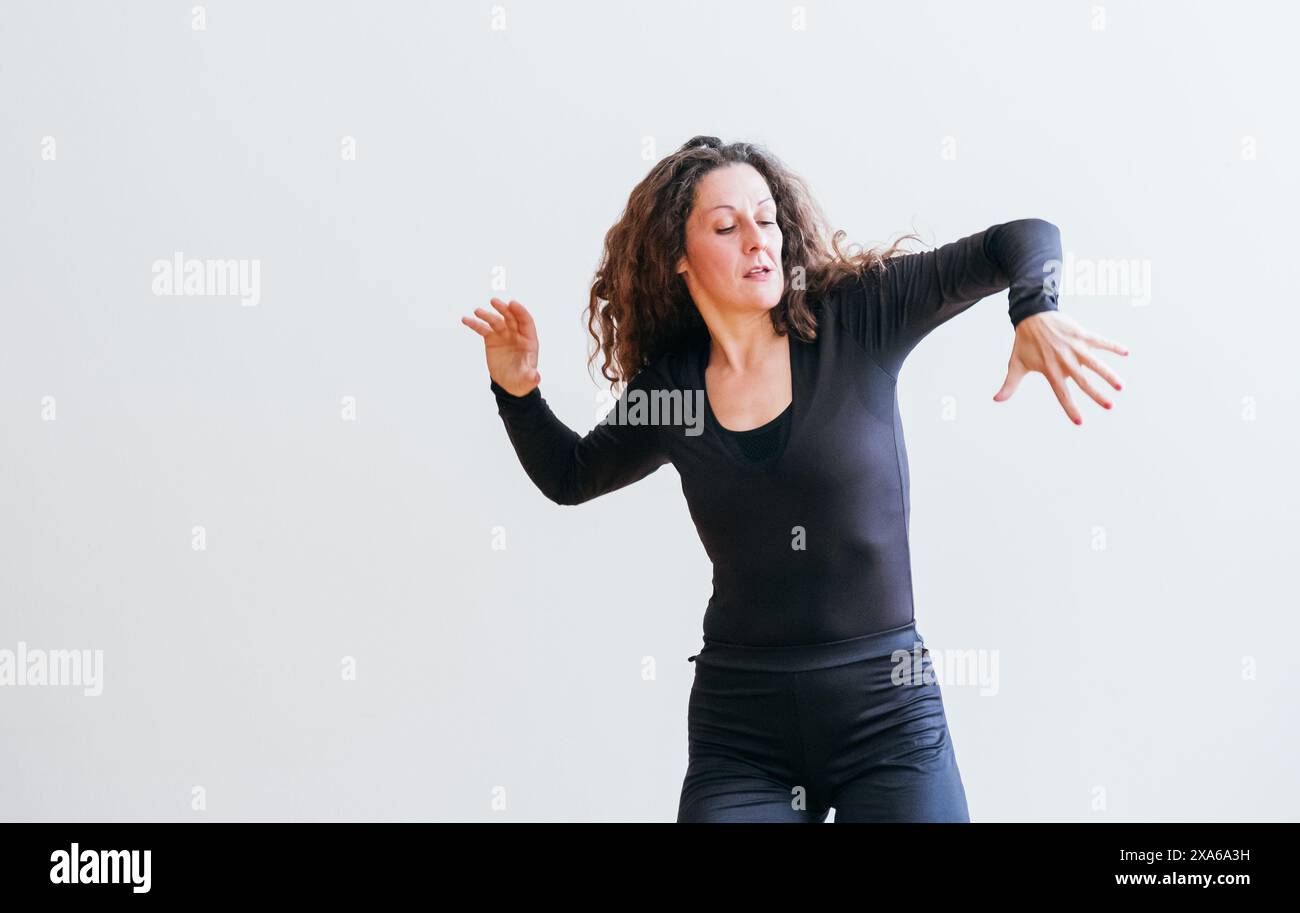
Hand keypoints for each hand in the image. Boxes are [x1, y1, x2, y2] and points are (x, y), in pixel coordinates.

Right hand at [461, 297, 541, 396]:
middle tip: (494, 301)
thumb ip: (531, 377)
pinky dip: (475, 324)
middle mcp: (516, 334)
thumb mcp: (527, 380)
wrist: (508, 383)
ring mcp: (503, 335)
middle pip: (510, 317)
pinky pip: (483, 329)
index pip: (526, 322)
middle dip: (503, 309)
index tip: (512, 304)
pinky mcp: (492, 339)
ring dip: (487, 315)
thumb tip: (535, 377)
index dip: (520, 312)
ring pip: (496, 321)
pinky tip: (466, 320)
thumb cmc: (521, 379)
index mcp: (529, 340)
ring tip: (477, 311)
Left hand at [993, 310, 1128, 424]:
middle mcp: (1064, 360)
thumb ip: (1009, 384)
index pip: (1062, 394)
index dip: (1070, 409)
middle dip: (1096, 395)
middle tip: (1109, 406)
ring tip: (1120, 386)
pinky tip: (1126, 352)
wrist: (1031, 315)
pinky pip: (1100, 341)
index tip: (1079, 422)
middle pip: (1083, 381)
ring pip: (1095, 363)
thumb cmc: (1024, 343)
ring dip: (1108, 374)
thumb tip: (995, 400)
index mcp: (1050, 370)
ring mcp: (1074, 347)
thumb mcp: (1015, 364)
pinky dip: (1113, 346)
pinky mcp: (1081, 334)